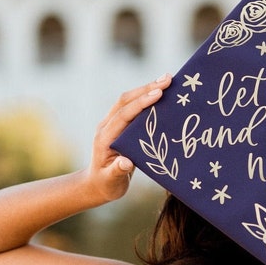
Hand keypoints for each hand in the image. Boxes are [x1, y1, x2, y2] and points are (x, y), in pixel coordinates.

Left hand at [87, 73, 172, 201]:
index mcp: (106, 138)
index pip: (124, 115)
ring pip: (129, 101)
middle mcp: (107, 126)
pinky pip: (133, 107)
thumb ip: (117, 171)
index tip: (159, 93)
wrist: (97, 185)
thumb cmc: (106, 185)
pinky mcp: (120, 126)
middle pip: (126, 101)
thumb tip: (126, 162)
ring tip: (167, 80)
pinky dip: (146, 98)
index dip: (141, 103)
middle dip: (146, 88)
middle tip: (168, 79)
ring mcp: (113, 124)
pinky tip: (161, 93)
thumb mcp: (111, 181)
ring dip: (147, 89)